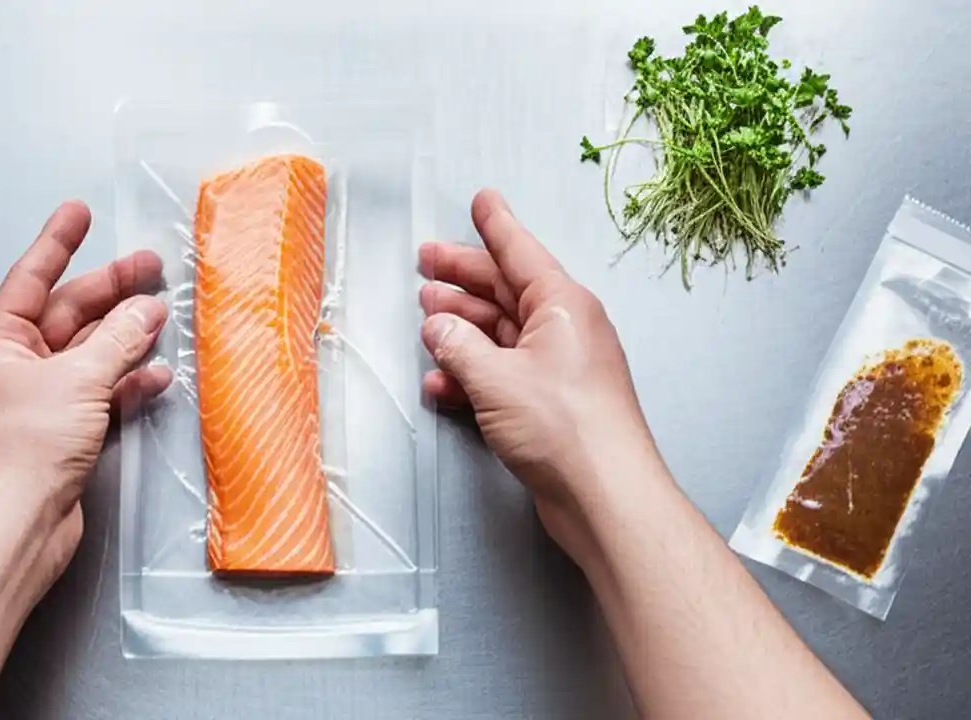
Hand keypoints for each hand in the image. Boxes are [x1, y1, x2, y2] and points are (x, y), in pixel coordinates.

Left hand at [0, 200, 168, 592]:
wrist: (16, 524)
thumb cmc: (25, 449)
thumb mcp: (79, 379)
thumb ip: (118, 341)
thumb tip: (146, 311)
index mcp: (0, 343)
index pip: (32, 278)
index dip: (58, 242)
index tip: (79, 213)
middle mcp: (16, 368)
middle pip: (68, 315)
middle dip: (109, 291)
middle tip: (149, 265)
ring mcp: (41, 402)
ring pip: (89, 355)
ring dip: (126, 337)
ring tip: (162, 315)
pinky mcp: (64, 434)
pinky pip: (100, 394)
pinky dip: (128, 383)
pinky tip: (156, 376)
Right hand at [419, 190, 659, 544]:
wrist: (604, 495)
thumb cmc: (563, 426)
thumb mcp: (496, 378)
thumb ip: (459, 346)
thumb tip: (437, 327)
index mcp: (562, 305)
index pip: (521, 252)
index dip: (495, 225)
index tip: (481, 199)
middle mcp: (565, 329)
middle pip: (506, 290)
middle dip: (464, 278)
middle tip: (426, 262)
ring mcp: (559, 368)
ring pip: (501, 334)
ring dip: (462, 328)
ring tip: (426, 320)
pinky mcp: (550, 405)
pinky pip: (503, 375)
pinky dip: (471, 376)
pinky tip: (441, 383)